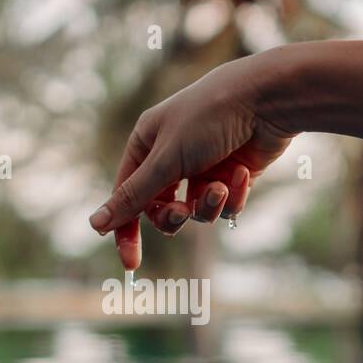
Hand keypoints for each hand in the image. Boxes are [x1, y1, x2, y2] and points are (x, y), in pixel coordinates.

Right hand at [89, 53, 293, 269]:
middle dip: (173, 216)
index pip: (127, 195)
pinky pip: (224, 205)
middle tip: (182, 212)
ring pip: (195, 211)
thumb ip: (133, 196)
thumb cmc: (209, 118)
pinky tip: (242, 174)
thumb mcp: (166, 160)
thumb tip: (95, 224)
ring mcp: (203, 167)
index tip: (130, 263)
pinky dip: (233, 195)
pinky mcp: (231, 176)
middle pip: (160, 209)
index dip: (126, 229)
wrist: (267, 100)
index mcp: (146, 144)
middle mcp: (172, 155)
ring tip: (221, 188)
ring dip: (207, 205)